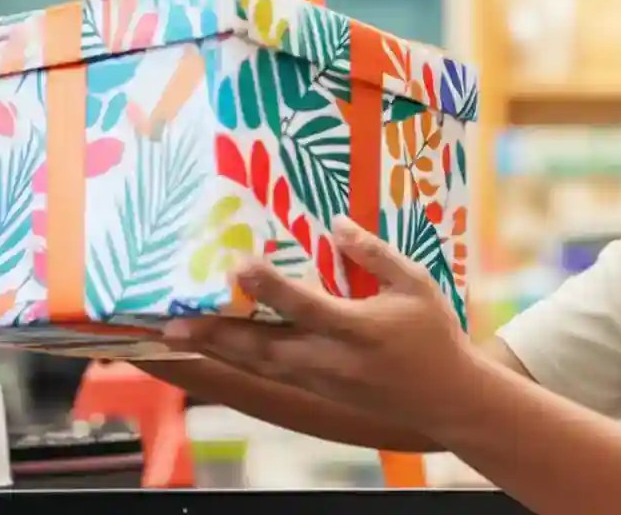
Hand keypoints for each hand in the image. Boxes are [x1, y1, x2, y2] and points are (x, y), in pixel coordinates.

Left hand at [161, 215, 479, 434]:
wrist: (448, 399)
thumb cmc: (435, 335)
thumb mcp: (416, 284)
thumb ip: (376, 254)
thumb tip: (337, 222)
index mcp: (358, 329)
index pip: (305, 306)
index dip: (270, 287)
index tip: (238, 265)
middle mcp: (331, 359)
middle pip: (264, 347)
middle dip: (217, 334)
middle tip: (172, 321)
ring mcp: (322, 380)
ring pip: (260, 365)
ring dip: (218, 349)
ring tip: (176, 334)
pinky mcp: (319, 391)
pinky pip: (271, 374)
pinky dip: (239, 361)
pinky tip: (215, 347)